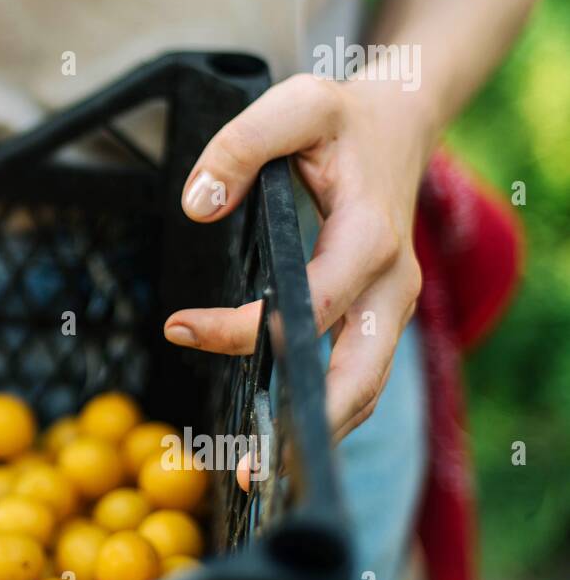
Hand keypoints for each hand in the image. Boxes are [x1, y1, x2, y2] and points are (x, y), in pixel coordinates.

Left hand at [163, 74, 424, 443]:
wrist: (399, 122)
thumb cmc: (341, 117)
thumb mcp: (294, 104)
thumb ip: (241, 146)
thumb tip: (196, 206)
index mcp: (371, 236)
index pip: (309, 305)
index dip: (244, 328)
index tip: (180, 328)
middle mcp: (391, 285)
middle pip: (360, 376)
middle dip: (305, 424)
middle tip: (243, 468)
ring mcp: (389, 307)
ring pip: (364, 390)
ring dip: (314, 434)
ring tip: (252, 475)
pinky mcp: (376, 316)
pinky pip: (356, 378)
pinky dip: (321, 411)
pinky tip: (275, 437)